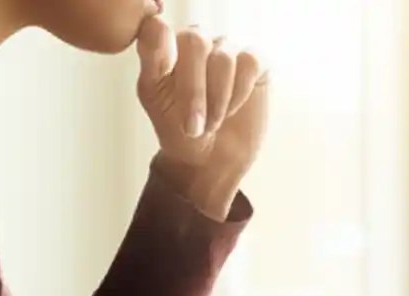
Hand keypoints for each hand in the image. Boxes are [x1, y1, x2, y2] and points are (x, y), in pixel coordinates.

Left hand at [136, 16, 268, 219]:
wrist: (210, 159)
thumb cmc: (179, 127)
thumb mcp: (155, 95)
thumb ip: (152, 57)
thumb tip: (157, 23)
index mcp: (168, 43)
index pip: (160, 28)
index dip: (161, 48)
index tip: (162, 78)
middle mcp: (199, 39)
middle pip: (195, 42)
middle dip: (193, 90)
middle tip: (192, 126)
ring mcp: (228, 49)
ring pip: (224, 58)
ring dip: (217, 98)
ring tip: (212, 124)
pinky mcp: (256, 62)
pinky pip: (250, 63)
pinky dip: (240, 92)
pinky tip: (232, 110)